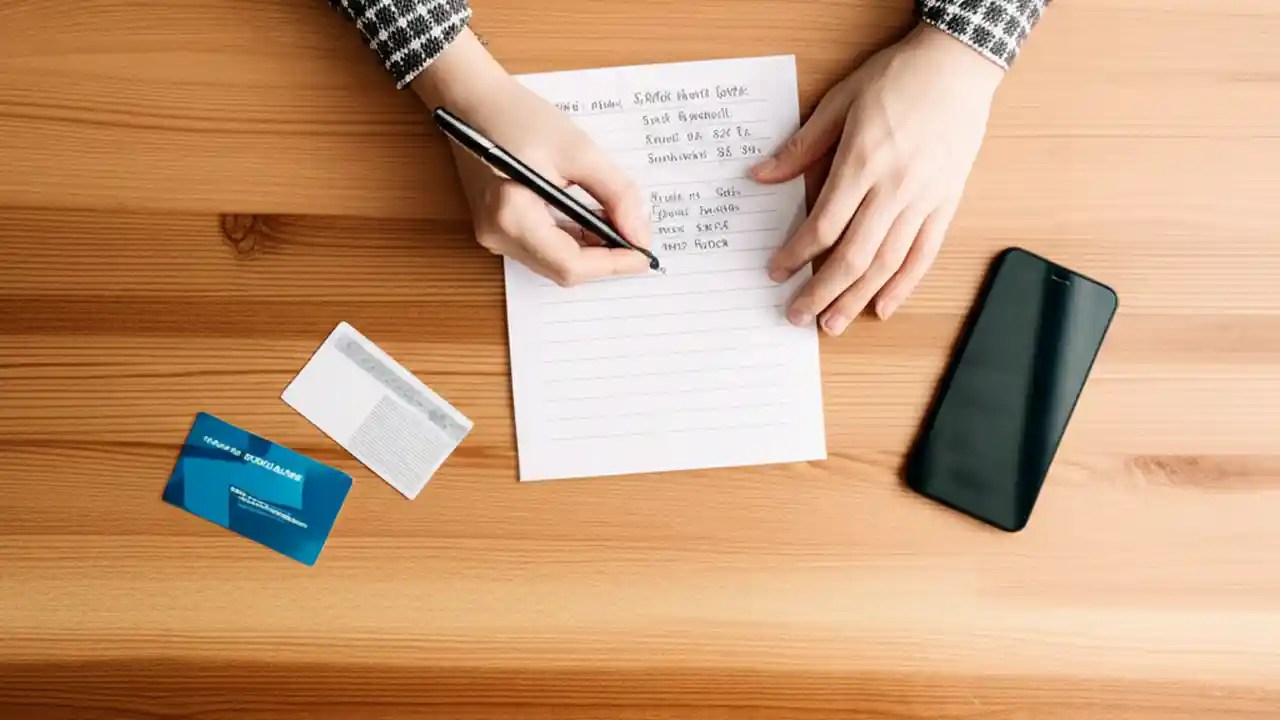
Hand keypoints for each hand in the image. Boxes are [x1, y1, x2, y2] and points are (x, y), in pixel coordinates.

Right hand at [412, 30, 650, 285]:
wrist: (472, 101)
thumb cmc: (519, 117)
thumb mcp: (579, 151)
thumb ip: (616, 194)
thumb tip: (640, 232)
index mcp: (512, 217)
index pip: (570, 264)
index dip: (613, 264)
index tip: (645, 253)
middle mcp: (498, 236)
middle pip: (562, 270)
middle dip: (604, 259)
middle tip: (637, 236)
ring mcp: (494, 235)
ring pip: (554, 262)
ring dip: (590, 250)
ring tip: (619, 224)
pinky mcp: (497, 228)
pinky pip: (541, 248)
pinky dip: (571, 240)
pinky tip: (591, 220)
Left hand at [752, 24, 1002, 333]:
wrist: (958, 65)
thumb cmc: (898, 79)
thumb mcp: (839, 103)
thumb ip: (801, 147)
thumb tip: (761, 176)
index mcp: (863, 162)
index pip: (824, 225)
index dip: (796, 255)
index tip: (777, 272)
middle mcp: (894, 188)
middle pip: (853, 255)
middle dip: (820, 292)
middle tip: (796, 316)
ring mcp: (924, 199)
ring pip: (887, 263)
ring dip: (856, 299)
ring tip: (832, 324)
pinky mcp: (946, 203)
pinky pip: (924, 254)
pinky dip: (904, 286)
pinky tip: (883, 307)